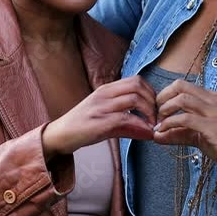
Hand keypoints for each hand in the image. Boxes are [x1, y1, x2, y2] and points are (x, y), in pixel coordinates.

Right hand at [42, 77, 157, 156]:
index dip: (151, 92)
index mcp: (106, 89)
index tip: (154, 108)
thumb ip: (126, 119)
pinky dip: (141, 126)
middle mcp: (104, 94)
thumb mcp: (105, 116)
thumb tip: (149, 129)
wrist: (59, 135)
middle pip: (138, 86)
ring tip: (153, 125)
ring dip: (149, 113)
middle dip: (153, 101)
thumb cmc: (83, 126)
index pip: (136, 80)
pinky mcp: (100, 123)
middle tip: (156, 117)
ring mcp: (101, 107)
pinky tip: (146, 134)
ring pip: (134, 100)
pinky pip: (126, 120)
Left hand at [153, 80, 216, 181]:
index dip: (165, 95)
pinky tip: (163, 132)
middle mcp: (214, 100)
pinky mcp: (214, 126)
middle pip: (180, 86)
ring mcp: (215, 112)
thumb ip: (179, 133)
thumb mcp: (201, 136)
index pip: (183, 85)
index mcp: (213, 97)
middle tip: (155, 115)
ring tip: (158, 124)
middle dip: (162, 98)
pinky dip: (170, 124)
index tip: (157, 110)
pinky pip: (186, 118)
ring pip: (182, 99)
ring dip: (164, 110)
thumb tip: (155, 135)